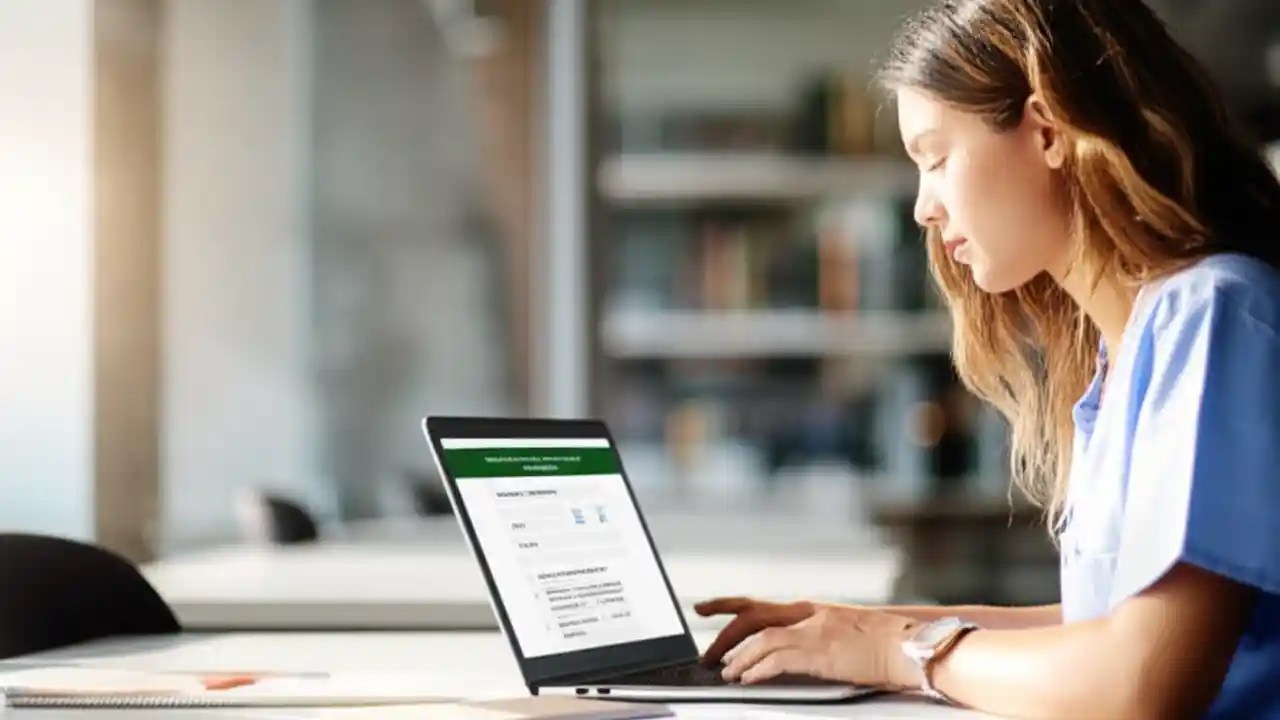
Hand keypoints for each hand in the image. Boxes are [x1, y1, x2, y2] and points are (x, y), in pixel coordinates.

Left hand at [701, 599, 922, 687]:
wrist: (910, 646)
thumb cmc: (885, 643)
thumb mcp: (843, 630)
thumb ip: (815, 633)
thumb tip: (790, 650)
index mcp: (811, 609)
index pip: (759, 603)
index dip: (727, 604)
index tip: (703, 607)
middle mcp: (808, 615)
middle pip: (752, 618)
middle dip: (725, 638)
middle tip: (708, 656)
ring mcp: (814, 631)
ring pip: (762, 639)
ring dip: (740, 658)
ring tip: (727, 673)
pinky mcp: (822, 652)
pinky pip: (779, 659)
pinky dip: (759, 669)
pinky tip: (749, 679)